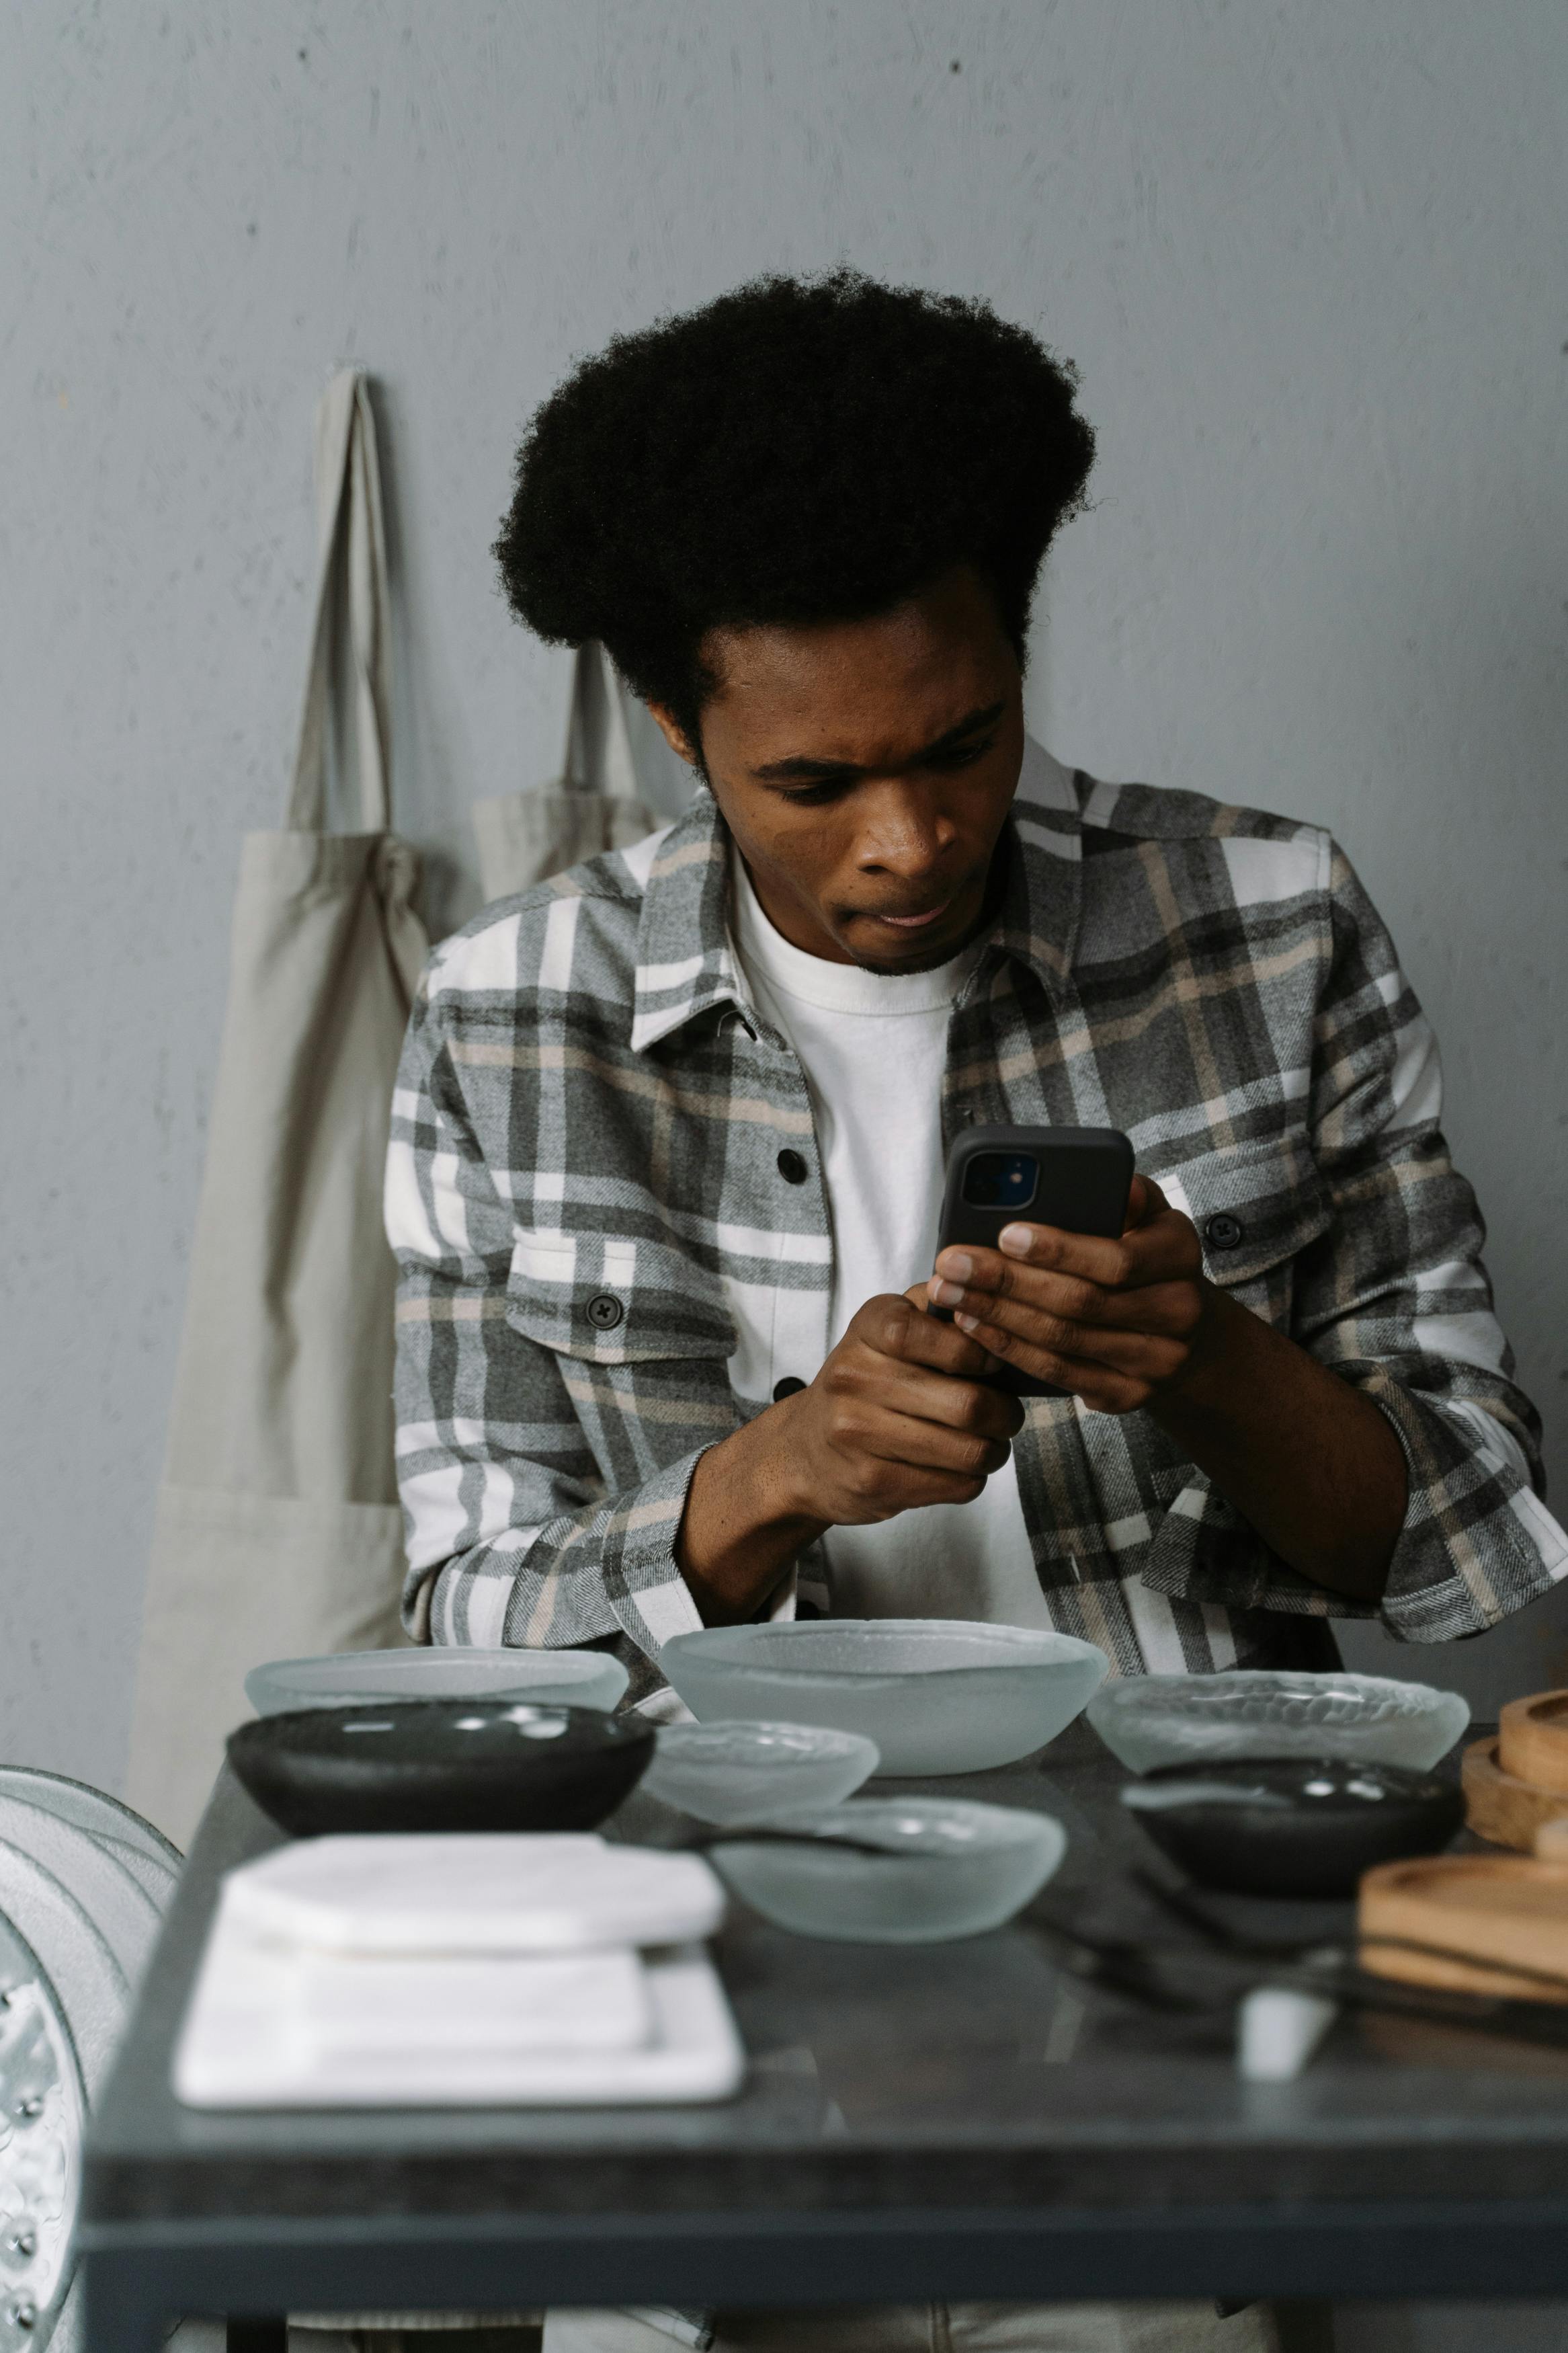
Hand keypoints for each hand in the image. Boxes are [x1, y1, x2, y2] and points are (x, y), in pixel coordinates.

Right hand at [773, 1289, 1026, 1522]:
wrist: (806, 1450)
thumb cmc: (867, 1384)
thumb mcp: (888, 1330)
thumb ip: (937, 1313)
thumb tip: (994, 1317)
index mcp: (867, 1329)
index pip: (928, 1334)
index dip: (977, 1351)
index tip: (992, 1366)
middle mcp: (854, 1378)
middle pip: (967, 1403)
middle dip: (1005, 1414)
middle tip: (1007, 1415)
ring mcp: (858, 1433)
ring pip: (970, 1450)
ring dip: (994, 1450)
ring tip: (988, 1443)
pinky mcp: (872, 1481)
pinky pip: (956, 1485)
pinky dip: (972, 1479)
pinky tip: (958, 1467)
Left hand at [927, 1175, 1212, 1413]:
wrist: (1185, 1334)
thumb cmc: (1147, 1258)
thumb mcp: (1149, 1218)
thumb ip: (1127, 1196)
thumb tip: (1116, 1185)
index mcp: (1179, 1256)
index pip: (1116, 1259)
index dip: (1058, 1250)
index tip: (1005, 1234)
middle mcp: (1176, 1312)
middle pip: (1079, 1302)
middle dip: (1007, 1281)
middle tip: (952, 1263)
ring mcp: (1153, 1362)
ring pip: (1061, 1339)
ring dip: (996, 1315)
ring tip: (950, 1291)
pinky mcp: (1125, 1395)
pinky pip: (1057, 1371)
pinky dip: (1008, 1347)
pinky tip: (972, 1324)